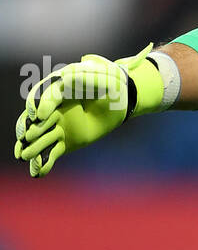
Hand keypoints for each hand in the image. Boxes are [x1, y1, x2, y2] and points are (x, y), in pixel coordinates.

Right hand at [14, 46, 162, 177]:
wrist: (122, 96)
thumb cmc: (111, 81)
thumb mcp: (103, 76)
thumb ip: (86, 78)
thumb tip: (66, 79)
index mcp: (60, 86)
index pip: (48, 95)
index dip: (43, 105)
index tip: (39, 115)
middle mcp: (55, 106)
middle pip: (37, 117)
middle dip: (29, 127)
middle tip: (25, 137)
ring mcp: (60, 124)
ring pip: (41, 136)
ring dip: (31, 147)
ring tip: (23, 157)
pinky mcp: (67, 140)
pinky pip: (53, 152)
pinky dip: (44, 162)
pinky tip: (37, 172)